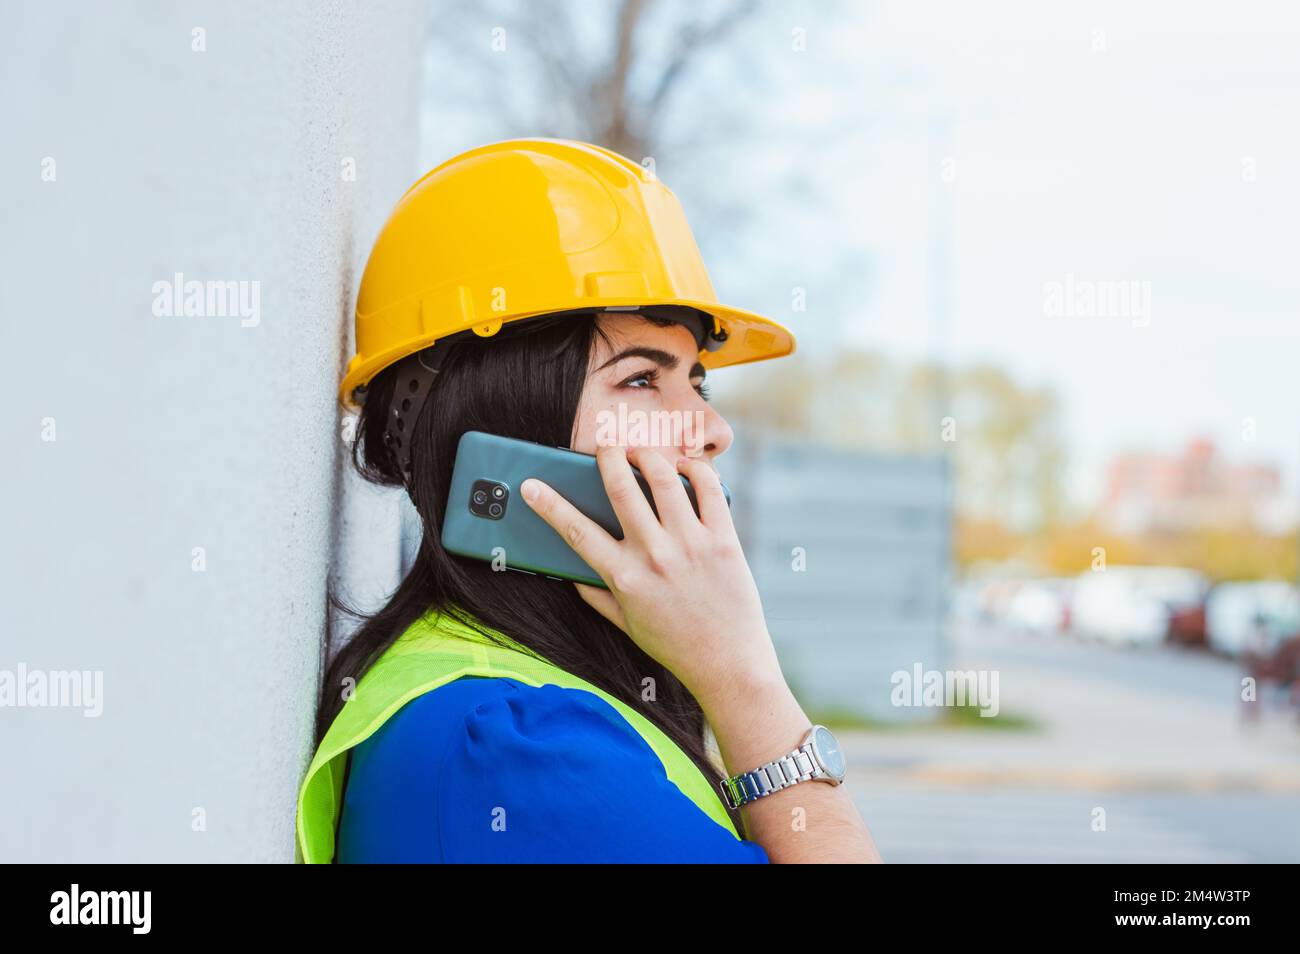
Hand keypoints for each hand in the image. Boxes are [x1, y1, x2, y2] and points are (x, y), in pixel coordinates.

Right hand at [519, 444, 782, 699]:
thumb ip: (596, 596)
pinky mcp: (723, 539)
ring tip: (642, 452)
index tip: (530, 484)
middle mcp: (654, 555)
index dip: (548, 503)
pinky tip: (683, 467)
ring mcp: (690, 543)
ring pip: (663, 477)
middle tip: (605, 446)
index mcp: (623, 577)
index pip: (575, 530)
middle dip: (607, 455)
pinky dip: (693, 469)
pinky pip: (708, 488)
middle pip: (620, 486)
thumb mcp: (626, 624)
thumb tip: (572, 571)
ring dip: (647, 455)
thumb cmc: (675, 644)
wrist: (728, 664)